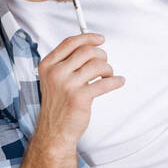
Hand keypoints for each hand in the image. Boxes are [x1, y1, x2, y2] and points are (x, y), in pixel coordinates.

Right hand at [36, 32, 124, 146]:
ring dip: (108, 69)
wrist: (54, 130)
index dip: (88, 37)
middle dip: (101, 55)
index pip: (71, 43)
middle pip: (86, 51)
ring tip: (108, 75)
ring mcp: (68, 85)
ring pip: (97, 65)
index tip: (100, 39)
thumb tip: (89, 47)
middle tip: (105, 63)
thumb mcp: (53, 79)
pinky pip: (105, 83)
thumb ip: (66, 62)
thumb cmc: (58, 105)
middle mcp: (56, 73)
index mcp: (48, 65)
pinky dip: (116, 81)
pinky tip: (118, 81)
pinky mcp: (80, 98)